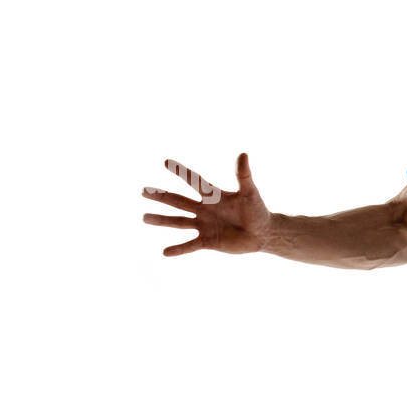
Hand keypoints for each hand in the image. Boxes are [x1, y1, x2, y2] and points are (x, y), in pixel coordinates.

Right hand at [142, 153, 272, 256]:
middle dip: (161, 196)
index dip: (182, 172)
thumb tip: (243, 154)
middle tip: (143, 191)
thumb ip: (243, 176)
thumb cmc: (258, 210)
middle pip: (178, 201)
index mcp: (213, 196)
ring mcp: (205, 225)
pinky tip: (165, 252)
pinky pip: (191, 245)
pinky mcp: (208, 241)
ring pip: (179, 222)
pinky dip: (179, 249)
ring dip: (162, 220)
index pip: (195, 181)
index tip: (166, 162)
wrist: (263, 233)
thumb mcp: (250, 193)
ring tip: (144, 218)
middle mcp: (205, 209)